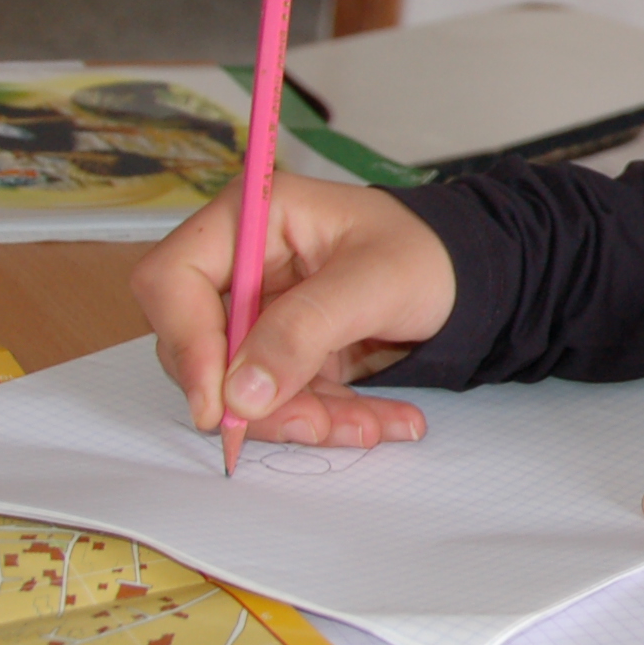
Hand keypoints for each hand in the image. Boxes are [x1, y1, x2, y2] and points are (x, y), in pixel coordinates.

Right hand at [129, 173, 458, 446]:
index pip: (173, 280)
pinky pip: (281, 399)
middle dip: (256, 398)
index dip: (186, 343)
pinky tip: (379, 423)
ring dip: (299, 417)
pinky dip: (325, 419)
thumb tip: (238, 394)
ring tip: (369, 426)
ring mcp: (258, 312)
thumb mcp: (372, 283)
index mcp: (249, 218)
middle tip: (315, 425)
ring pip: (239, 386)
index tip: (219, 405)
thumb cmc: (425, 253)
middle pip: (199, 346)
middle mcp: (240, 263)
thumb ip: (304, 331)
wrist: (470, 276)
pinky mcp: (282, 352)